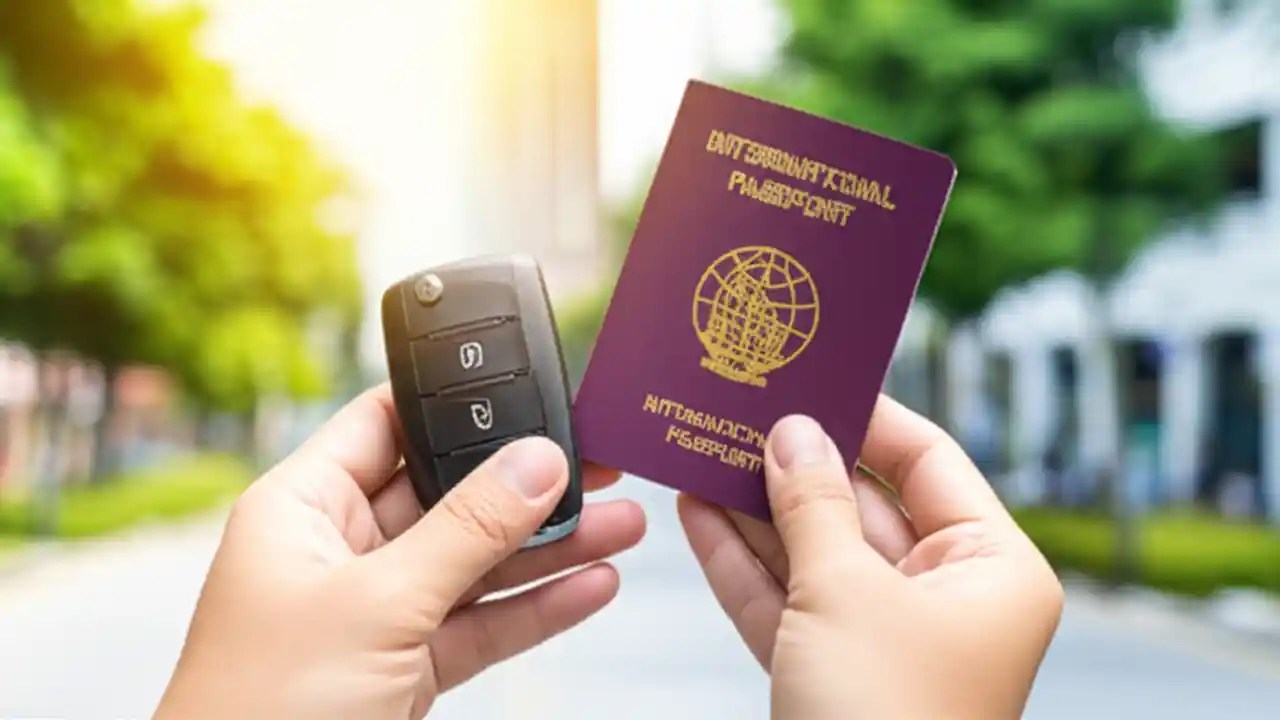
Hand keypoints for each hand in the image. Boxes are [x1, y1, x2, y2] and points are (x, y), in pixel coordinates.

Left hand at [156, 384, 644, 719]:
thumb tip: (536, 463)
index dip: (456, 403)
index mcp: (303, 507)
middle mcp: (338, 550)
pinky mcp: (403, 666)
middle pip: (449, 495)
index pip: (387, 424)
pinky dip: (535, 608)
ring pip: (475, 562)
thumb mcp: (378, 605)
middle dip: (525, 484)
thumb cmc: (262, 710)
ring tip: (622, 523)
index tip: (530, 391)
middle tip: (597, 463)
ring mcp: (374, 611)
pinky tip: (590, 586)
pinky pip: (481, 622)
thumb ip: (465, 532)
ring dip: (549, 547)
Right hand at [679, 398, 1062, 719]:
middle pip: (862, 503)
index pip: (928, 461)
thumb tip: (791, 434)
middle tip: (743, 413)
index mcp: (990, 571)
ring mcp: (885, 637)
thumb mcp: (846, 593)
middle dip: (796, 463)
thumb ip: (813, 505)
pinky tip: (698, 515)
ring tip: (705, 451)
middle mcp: (945, 599)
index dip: (867, 417)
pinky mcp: (832, 671)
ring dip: (757, 508)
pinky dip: (743, 562)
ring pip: (815, 551)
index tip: (813, 378)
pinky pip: (787, 599)